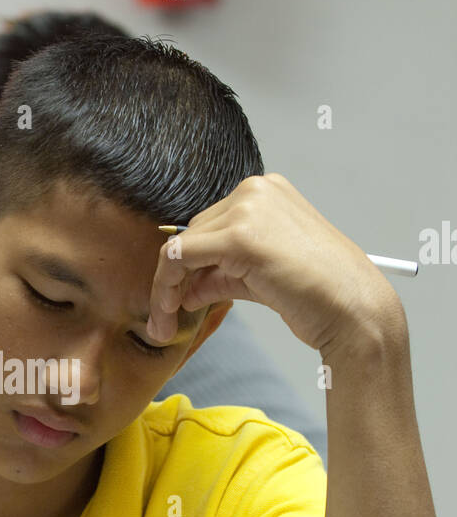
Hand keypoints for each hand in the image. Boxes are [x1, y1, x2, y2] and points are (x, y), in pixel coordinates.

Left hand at [147, 174, 403, 357]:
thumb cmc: (321, 296)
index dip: (189, 265)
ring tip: (163, 324)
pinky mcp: (239, 235)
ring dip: (166, 288)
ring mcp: (247, 209)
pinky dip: (167, 286)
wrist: (353, 310)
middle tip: (165, 319)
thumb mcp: (260, 277)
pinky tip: (168, 313)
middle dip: (173, 278)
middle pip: (192, 234)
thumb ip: (222, 274)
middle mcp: (255, 191)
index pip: (209, 226)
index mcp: (266, 192)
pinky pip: (181, 257)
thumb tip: (187, 288)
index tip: (174, 300)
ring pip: (181, 246)